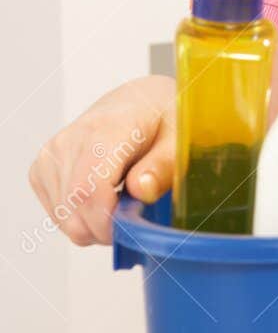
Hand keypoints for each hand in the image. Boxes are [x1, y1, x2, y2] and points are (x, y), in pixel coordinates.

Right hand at [28, 76, 175, 246]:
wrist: (138, 103)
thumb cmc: (161, 120)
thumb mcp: (179, 140)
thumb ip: (163, 166)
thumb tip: (141, 190)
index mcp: (105, 130)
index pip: (89, 190)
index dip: (107, 223)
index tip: (132, 229)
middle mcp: (69, 141)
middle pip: (72, 211)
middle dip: (104, 230)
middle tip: (131, 218)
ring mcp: (51, 155)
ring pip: (63, 218)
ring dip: (93, 225)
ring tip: (120, 201)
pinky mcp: (42, 168)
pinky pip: (57, 213)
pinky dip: (80, 217)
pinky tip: (102, 197)